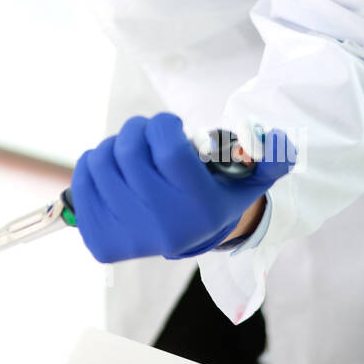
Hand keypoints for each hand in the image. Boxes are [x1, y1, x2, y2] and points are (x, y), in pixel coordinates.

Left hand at [70, 113, 292, 262]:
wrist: (188, 238)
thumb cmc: (213, 195)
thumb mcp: (247, 179)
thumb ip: (269, 158)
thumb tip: (282, 143)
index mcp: (198, 209)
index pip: (166, 148)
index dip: (162, 125)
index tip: (168, 125)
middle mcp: (162, 225)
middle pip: (128, 151)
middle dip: (137, 130)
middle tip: (147, 132)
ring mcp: (126, 235)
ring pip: (101, 160)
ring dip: (114, 146)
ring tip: (132, 153)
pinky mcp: (99, 238)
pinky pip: (81, 180)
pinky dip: (93, 164)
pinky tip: (114, 170)